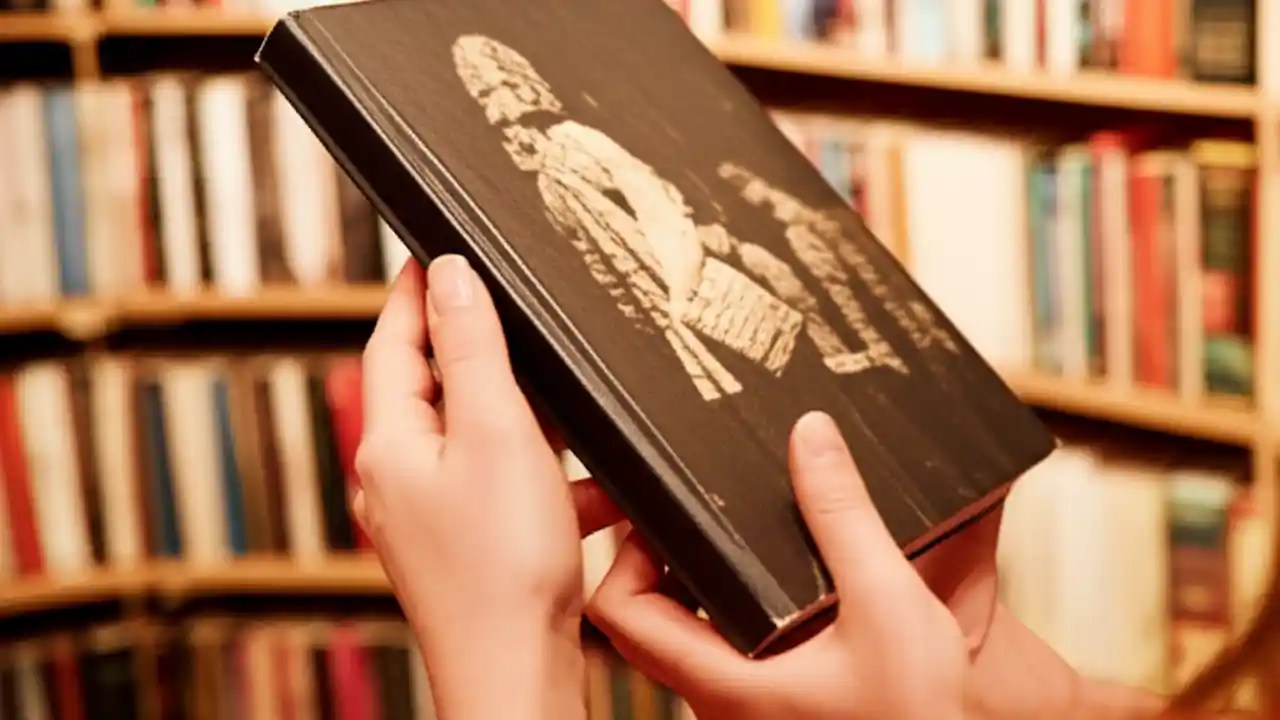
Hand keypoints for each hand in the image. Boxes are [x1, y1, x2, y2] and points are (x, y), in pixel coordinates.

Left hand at [351, 256, 619, 719]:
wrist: (516, 678)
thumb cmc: (503, 569)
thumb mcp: (497, 432)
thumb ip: (473, 348)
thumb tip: (449, 275)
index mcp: (390, 444)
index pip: (391, 342)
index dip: (412, 291)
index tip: (430, 249)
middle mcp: (397, 481)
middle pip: (431, 390)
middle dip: (474, 350)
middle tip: (507, 309)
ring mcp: (430, 520)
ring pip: (475, 441)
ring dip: (521, 419)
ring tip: (567, 401)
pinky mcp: (466, 552)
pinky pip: (503, 491)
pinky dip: (545, 478)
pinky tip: (595, 488)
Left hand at [586, 412, 1166, 719]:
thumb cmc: (924, 716)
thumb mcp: (888, 602)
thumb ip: (844, 517)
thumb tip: (810, 438)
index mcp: (724, 684)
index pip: (619, 614)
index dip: (626, 550)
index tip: (659, 508)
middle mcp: (721, 705)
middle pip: (648, 620)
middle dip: (665, 556)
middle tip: (698, 509)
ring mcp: (748, 712)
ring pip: (690, 639)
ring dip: (703, 583)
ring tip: (733, 532)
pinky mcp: (778, 711)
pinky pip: (732, 654)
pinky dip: (738, 610)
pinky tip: (781, 581)